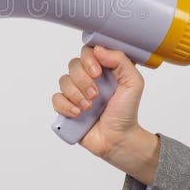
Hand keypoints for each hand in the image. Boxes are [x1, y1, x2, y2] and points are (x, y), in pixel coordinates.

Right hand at [52, 45, 159, 184]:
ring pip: (63, 80)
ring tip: (88, 107)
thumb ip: (120, 61)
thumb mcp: (133, 83)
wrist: (119, 139)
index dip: (88, 59)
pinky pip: (56, 98)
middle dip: (83, 80)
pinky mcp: (66, 107)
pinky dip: (66, 105)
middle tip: (95, 95)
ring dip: (76, 94)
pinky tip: (78, 113)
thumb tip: (98, 49)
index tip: (97, 73)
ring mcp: (75, 92)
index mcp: (102, 68)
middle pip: (73, 64)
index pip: (87, 51)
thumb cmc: (126, 112)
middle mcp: (87, 78)